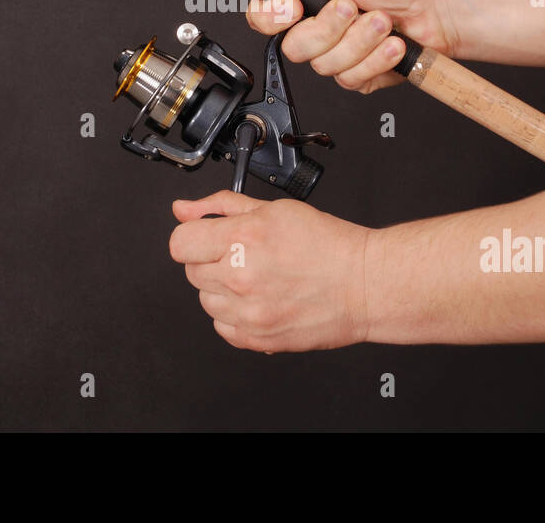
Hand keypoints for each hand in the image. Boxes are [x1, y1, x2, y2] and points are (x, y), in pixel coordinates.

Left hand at [169, 190, 371, 352]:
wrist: (364, 284)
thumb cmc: (328, 246)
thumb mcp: (274, 209)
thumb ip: (221, 206)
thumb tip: (184, 209)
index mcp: (243, 238)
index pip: (180, 242)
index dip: (193, 237)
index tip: (206, 238)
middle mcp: (240, 277)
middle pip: (191, 271)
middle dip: (212, 260)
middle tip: (245, 255)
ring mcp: (248, 312)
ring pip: (205, 300)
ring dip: (223, 289)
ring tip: (258, 278)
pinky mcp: (256, 338)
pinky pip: (222, 327)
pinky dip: (235, 316)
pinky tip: (261, 300)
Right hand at [245, 0, 460, 92]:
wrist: (438, 5)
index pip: (264, 17)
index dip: (272, 17)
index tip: (295, 7)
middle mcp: (318, 26)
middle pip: (295, 47)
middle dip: (330, 28)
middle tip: (353, 6)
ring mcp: (338, 52)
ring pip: (326, 65)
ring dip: (360, 41)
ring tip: (384, 21)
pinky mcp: (360, 74)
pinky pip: (352, 79)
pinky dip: (376, 59)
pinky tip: (393, 43)